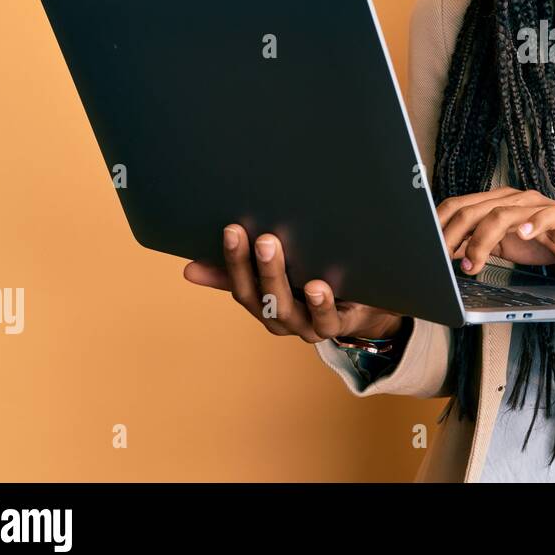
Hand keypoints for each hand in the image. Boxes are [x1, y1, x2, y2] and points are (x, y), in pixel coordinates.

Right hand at [183, 224, 405, 342]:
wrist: (366, 309)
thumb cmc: (313, 285)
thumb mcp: (276, 278)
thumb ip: (235, 273)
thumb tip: (188, 269)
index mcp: (263, 304)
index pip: (240, 285)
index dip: (233, 260)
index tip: (231, 228)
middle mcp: (281, 319)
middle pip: (262, 298)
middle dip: (257, 266)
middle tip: (261, 235)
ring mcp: (308, 326)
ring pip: (288, 310)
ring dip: (279, 280)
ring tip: (277, 251)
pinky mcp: (338, 326)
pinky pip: (327, 321)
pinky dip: (321, 304)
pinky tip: (319, 286)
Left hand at [436, 187, 554, 281]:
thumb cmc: (545, 243)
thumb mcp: (504, 246)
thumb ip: (476, 244)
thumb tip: (442, 253)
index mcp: (496, 202)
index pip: (459, 205)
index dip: (439, 223)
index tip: (423, 245)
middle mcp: (514, 199)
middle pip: (475, 209)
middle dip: (453, 235)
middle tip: (441, 259)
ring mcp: (537, 206)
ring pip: (502, 214)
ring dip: (482, 240)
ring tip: (474, 264)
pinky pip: (545, 216)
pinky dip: (532, 224)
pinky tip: (522, 235)